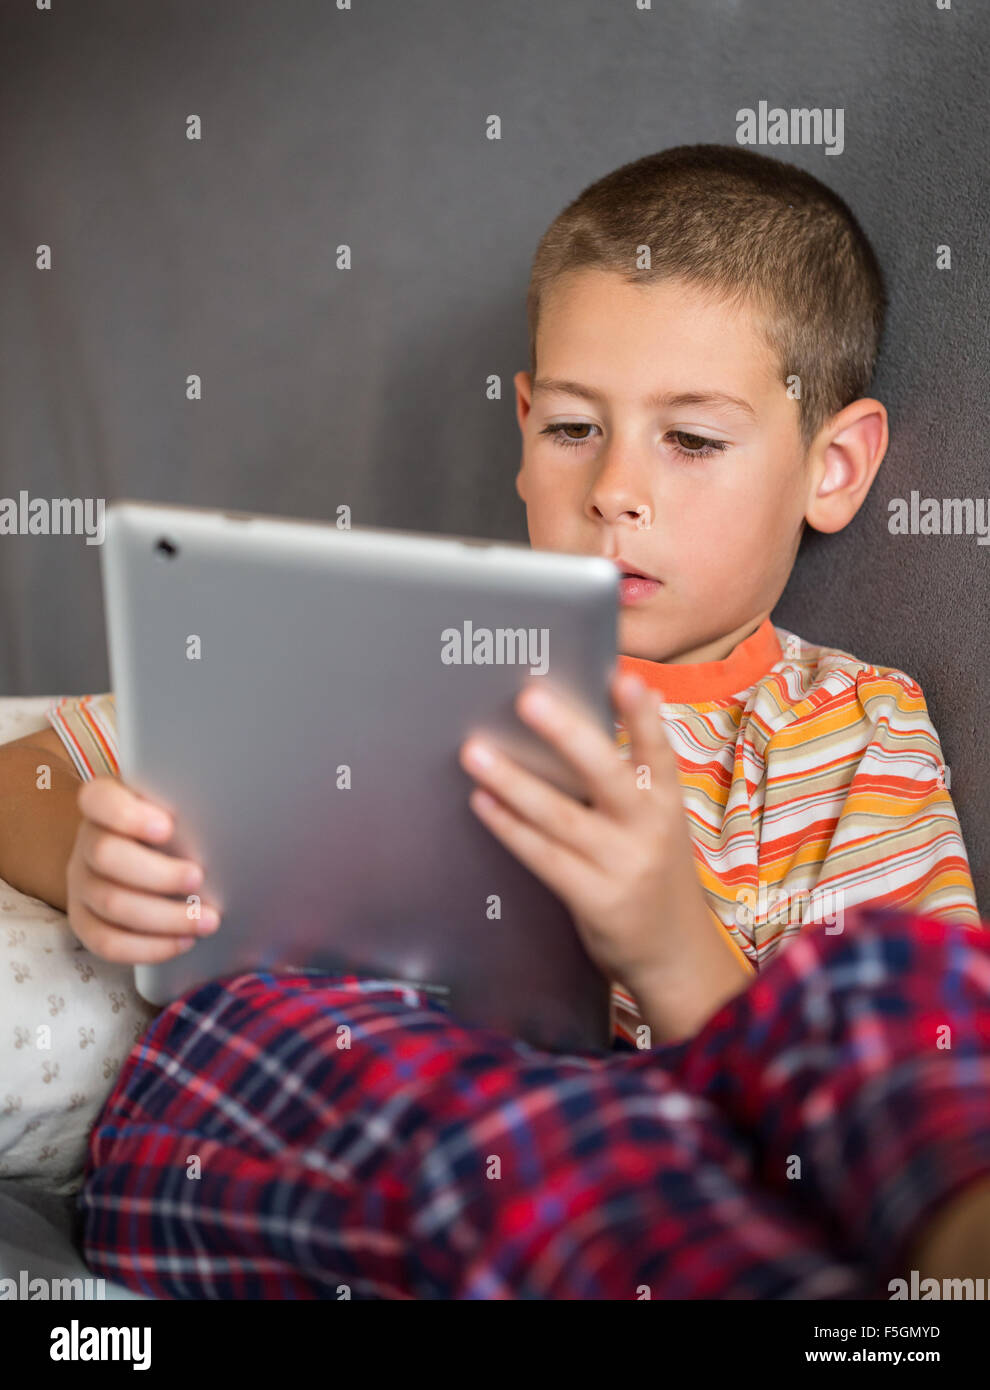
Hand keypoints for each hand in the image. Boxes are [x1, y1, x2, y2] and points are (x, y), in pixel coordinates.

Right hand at [66, 776, 220, 962]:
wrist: (157, 860)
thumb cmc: (177, 829)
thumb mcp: (180, 809)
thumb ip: (189, 809)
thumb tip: (231, 820)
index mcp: (104, 804)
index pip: (99, 800)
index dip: (128, 816)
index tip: (168, 827)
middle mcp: (87, 842)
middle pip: (106, 856)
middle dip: (158, 873)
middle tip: (199, 878)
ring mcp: (81, 883)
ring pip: (111, 903)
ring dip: (165, 917)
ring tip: (207, 920)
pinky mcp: (84, 920)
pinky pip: (107, 942)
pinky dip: (149, 947)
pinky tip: (183, 941)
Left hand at [458, 670, 750, 1040]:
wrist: (675, 955)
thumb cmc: (655, 871)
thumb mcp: (660, 819)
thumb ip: (636, 772)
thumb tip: (611, 703)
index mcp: (668, 801)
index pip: (658, 750)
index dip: (642, 715)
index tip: (625, 677)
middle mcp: (649, 828)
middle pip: (606, 774)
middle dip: (567, 734)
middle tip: (528, 698)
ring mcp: (621, 866)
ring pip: (560, 817)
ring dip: (514, 781)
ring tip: (475, 752)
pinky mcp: (595, 899)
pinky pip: (543, 857)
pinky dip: (510, 827)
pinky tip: (482, 802)